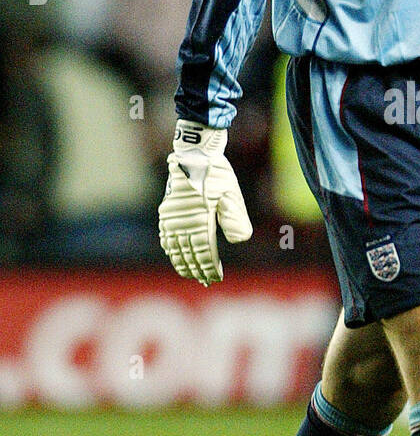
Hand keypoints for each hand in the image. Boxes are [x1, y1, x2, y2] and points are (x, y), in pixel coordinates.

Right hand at [158, 120, 252, 284]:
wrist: (194, 154)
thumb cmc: (218, 174)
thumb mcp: (232, 194)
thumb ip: (236, 219)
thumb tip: (236, 242)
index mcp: (201, 219)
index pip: (204, 252)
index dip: (210, 267)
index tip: (216, 277)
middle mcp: (183, 221)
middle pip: (189, 253)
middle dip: (198, 269)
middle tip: (205, 281)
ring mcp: (172, 217)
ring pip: (175, 247)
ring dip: (182, 262)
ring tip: (189, 274)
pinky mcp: (166, 211)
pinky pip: (165, 235)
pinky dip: (169, 248)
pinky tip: (172, 254)